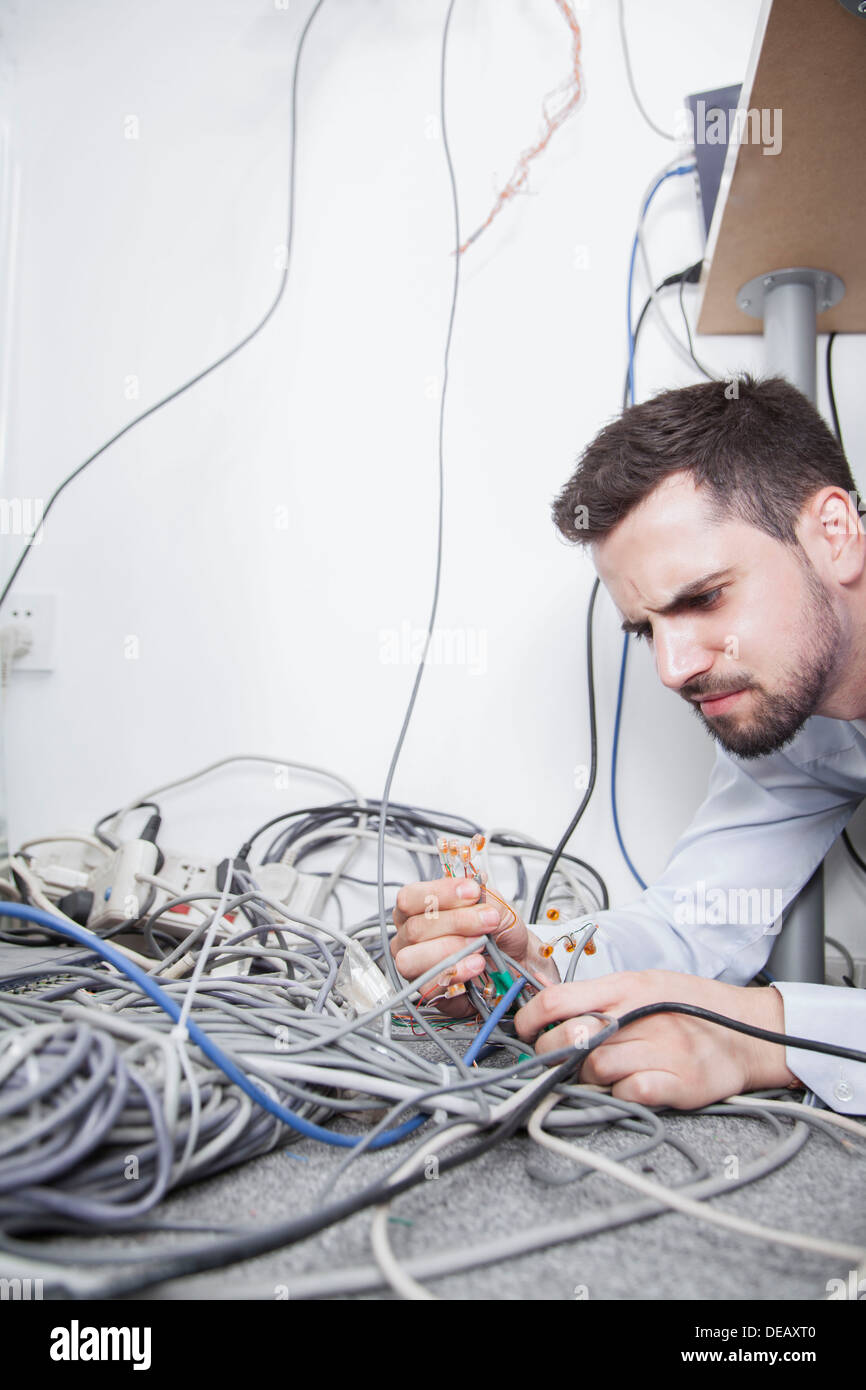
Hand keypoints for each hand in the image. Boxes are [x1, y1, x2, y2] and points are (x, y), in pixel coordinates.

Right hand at [391, 875, 559, 1016]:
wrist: (515, 961)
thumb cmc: (497, 931)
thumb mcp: (495, 904)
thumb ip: (482, 894)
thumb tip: (472, 884)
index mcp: (417, 909)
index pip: (410, 897)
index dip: (440, 893)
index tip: (472, 892)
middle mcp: (410, 936)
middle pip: (416, 928)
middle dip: (457, 922)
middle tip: (488, 920)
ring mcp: (414, 965)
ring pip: (414, 958)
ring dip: (453, 949)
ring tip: (482, 944)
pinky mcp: (427, 990)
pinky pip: (430, 983)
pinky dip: (457, 972)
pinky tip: (476, 964)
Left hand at [515, 969, 797, 1107]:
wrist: (752, 1032)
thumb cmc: (693, 1008)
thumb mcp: (646, 983)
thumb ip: (602, 995)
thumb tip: (549, 1010)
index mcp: (628, 986)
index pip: (557, 999)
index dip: (529, 1018)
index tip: (524, 1031)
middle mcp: (641, 1014)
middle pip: (568, 1038)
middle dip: (551, 1054)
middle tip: (557, 1059)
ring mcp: (661, 1049)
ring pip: (592, 1069)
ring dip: (586, 1077)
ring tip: (599, 1073)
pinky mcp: (679, 1083)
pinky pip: (627, 1093)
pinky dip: (619, 1094)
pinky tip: (629, 1086)